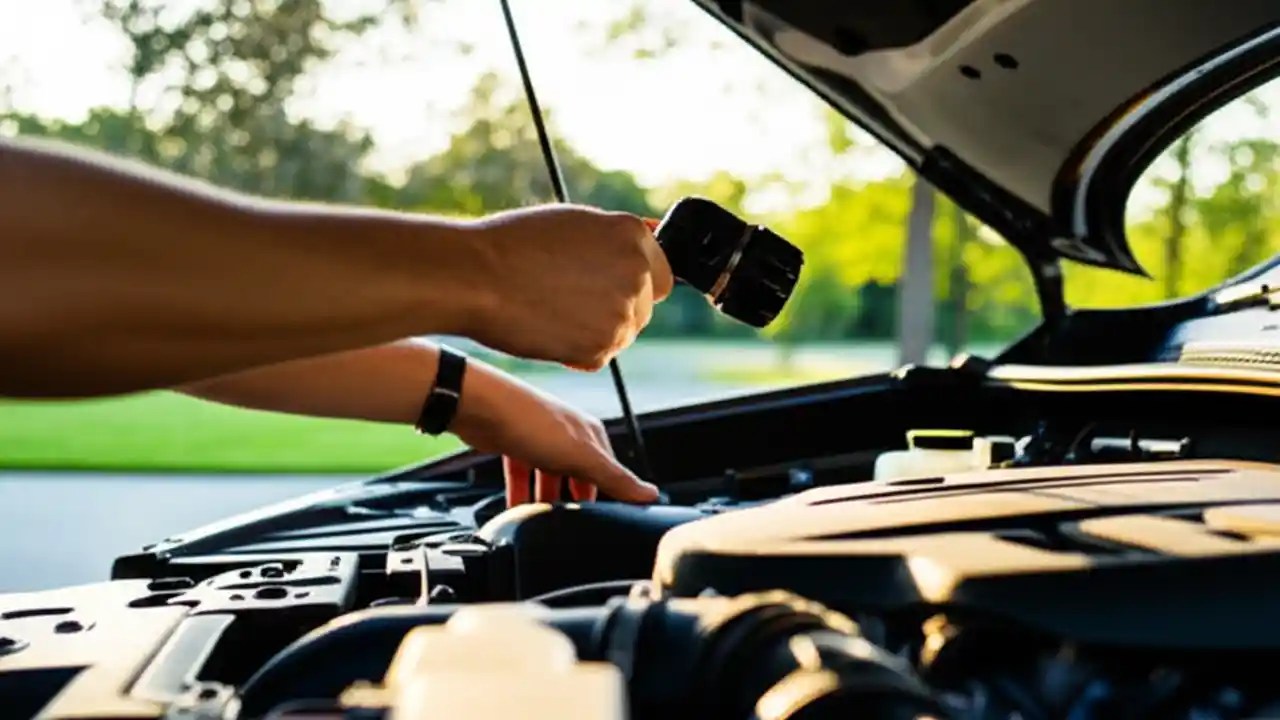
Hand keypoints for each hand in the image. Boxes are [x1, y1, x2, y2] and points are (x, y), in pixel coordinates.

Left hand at [450, 355, 659, 505]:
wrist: (481, 407)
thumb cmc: (532, 423)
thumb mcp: (582, 457)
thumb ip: (616, 479)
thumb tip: (651, 494)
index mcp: (590, 434)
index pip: (610, 472)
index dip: (608, 497)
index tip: (605, 522)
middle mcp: (568, 434)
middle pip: (578, 477)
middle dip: (574, 503)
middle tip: (571, 528)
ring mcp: (540, 439)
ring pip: (549, 479)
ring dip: (545, 502)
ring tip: (542, 525)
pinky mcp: (514, 444)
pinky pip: (523, 476)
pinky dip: (521, 495)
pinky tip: (517, 512)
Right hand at [468, 204, 673, 369]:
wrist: (476, 278)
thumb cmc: (512, 245)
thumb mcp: (573, 223)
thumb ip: (613, 238)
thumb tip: (650, 237)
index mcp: (632, 234)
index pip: (661, 270)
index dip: (634, 281)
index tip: (607, 286)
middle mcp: (637, 271)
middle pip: (646, 305)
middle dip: (617, 307)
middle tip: (571, 301)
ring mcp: (623, 312)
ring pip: (624, 333)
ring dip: (597, 330)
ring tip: (552, 311)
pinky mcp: (603, 347)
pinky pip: (600, 356)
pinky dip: (578, 351)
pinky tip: (547, 329)